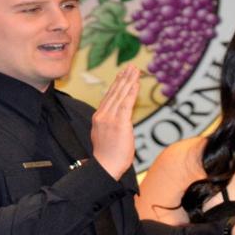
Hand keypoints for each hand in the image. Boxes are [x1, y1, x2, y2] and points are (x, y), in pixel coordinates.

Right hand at [91, 65, 139, 179]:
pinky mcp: (119, 123)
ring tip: (135, 70)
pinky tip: (135, 83)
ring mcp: (110, 118)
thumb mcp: (106, 137)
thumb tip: (120, 122)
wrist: (105, 167)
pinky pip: (126, 103)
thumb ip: (111, 125)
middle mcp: (103, 115)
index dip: (117, 84)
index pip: (109, 97)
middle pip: (115, 92)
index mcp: (99, 117)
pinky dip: (131, 92)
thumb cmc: (107, 157)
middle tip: (130, 66)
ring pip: (121, 95)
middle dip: (123, 78)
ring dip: (129, 80)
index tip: (122, 74)